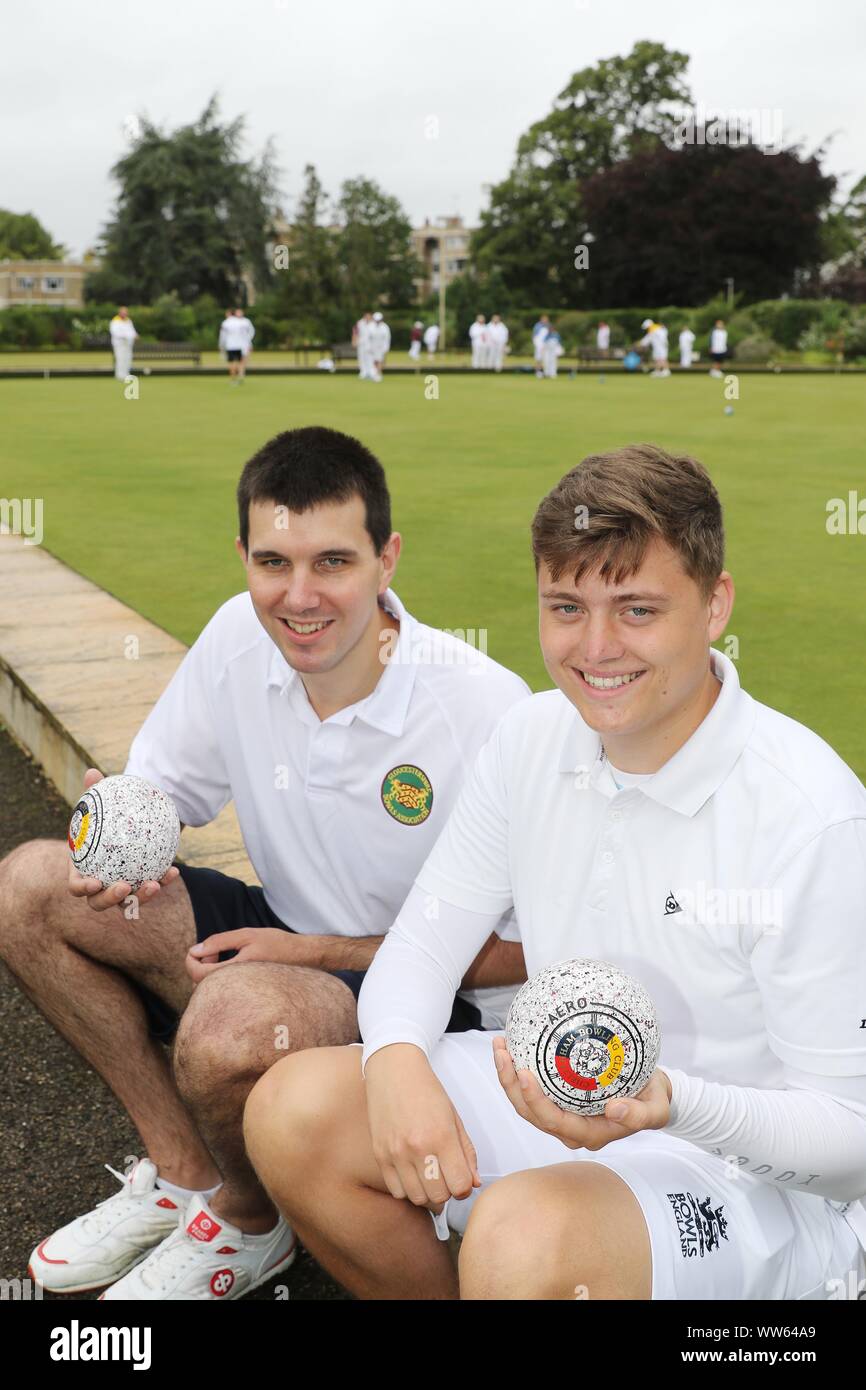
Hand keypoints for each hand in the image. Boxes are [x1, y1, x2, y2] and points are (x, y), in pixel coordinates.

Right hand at [67, 768, 178, 911]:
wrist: (127, 826)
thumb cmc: (106, 817)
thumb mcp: (101, 804)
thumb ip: (94, 791)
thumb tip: (92, 772)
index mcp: (82, 870)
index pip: (76, 886)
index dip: (82, 888)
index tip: (94, 882)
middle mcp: (99, 886)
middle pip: (99, 902)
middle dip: (110, 899)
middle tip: (124, 887)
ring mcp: (121, 890)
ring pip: (128, 902)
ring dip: (142, 897)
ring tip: (155, 884)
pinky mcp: (141, 887)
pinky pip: (151, 888)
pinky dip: (162, 881)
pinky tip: (174, 871)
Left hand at [185, 927, 320, 982]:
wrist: (303, 957)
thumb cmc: (277, 943)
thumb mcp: (247, 935)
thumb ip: (219, 941)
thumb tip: (195, 950)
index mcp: (235, 971)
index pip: (198, 974)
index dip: (191, 960)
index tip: (198, 949)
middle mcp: (237, 987)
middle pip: (200, 983)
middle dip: (200, 964)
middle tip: (213, 950)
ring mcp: (241, 993)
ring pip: (211, 988)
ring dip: (210, 971)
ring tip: (223, 956)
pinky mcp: (245, 995)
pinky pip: (223, 989)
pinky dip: (220, 976)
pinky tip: (232, 965)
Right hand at [365, 1044, 481, 1209]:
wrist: (393, 1071)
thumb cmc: (426, 1091)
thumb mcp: (454, 1117)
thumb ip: (466, 1152)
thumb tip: (474, 1183)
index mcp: (442, 1136)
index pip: (460, 1186)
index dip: (465, 1188)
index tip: (462, 1180)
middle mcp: (418, 1148)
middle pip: (439, 1197)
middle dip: (447, 1192)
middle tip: (447, 1179)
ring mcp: (396, 1153)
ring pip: (417, 1198)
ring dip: (428, 1194)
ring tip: (430, 1178)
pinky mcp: (379, 1155)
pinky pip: (396, 1190)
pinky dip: (408, 1189)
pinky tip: (413, 1175)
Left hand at [492, 1036, 669, 1150]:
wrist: (652, 1094)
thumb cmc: (653, 1100)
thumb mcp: (656, 1109)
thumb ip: (640, 1115)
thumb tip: (614, 1110)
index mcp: (589, 1133)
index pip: (553, 1121)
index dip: (534, 1100)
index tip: (524, 1072)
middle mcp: (570, 1128)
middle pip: (530, 1112)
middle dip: (510, 1084)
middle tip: (502, 1052)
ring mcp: (563, 1114)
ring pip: (526, 1101)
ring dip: (508, 1075)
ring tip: (500, 1045)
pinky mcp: (560, 1099)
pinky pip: (534, 1087)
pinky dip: (520, 1068)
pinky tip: (513, 1044)